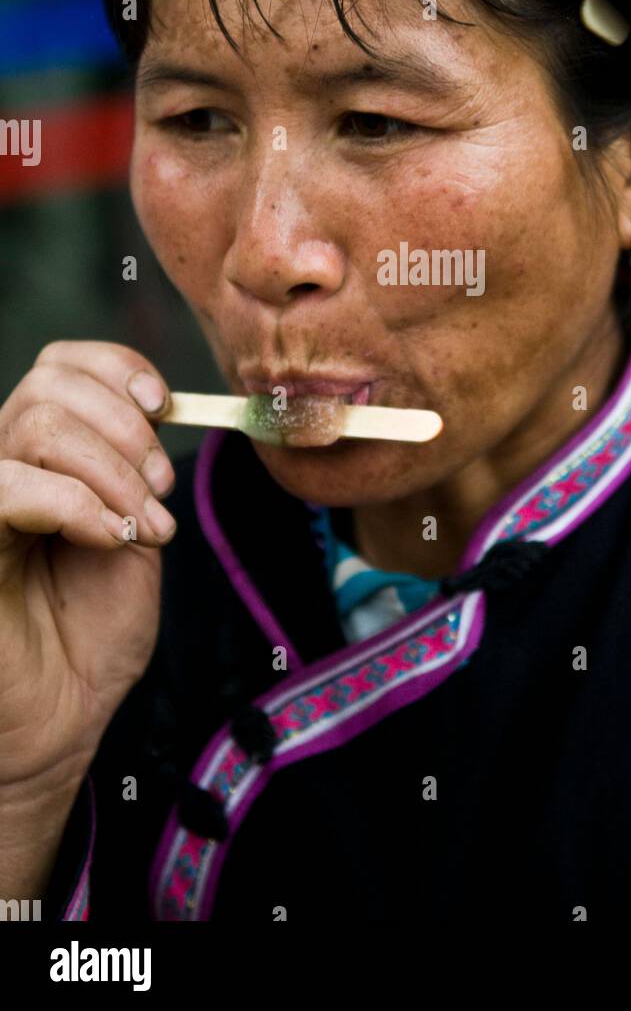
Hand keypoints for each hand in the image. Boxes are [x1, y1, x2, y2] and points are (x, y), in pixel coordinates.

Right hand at [0, 342, 175, 794]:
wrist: (62, 716)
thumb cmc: (92, 630)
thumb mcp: (135, 528)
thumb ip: (136, 467)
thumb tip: (157, 406)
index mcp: (40, 452)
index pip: (61, 362)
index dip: (117, 368)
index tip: (166, 406)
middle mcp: (0, 464)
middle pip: (52, 384)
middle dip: (128, 430)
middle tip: (160, 492)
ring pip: (39, 424)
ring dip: (114, 472)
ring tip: (144, 527)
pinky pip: (11, 485)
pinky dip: (77, 503)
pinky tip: (110, 537)